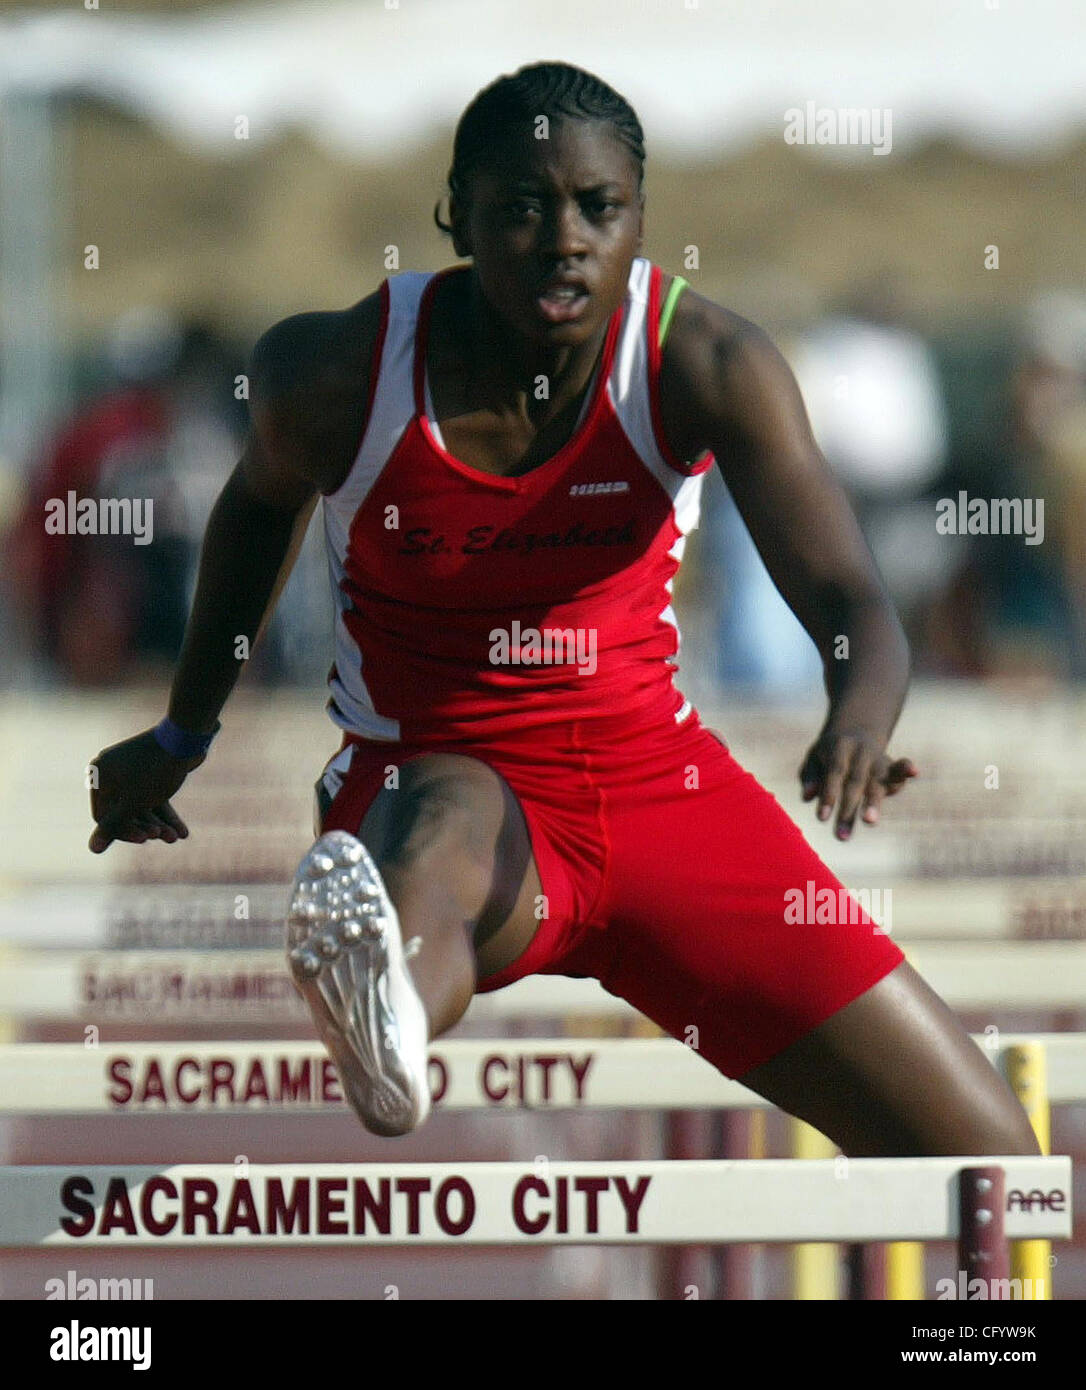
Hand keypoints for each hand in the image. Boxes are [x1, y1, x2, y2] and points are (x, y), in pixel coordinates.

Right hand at [88, 729, 205, 852]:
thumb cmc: (155, 770)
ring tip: (176, 837)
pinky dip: (166, 814)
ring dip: (160, 824)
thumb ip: (113, 826)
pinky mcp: (150, 770)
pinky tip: (181, 832)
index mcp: (99, 776)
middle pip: (124, 812)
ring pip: (142, 806)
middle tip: (166, 837)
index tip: (145, 839)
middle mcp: (111, 772)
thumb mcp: (133, 803)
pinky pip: (154, 797)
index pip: (103, 817)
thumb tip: (92, 849)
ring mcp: (131, 770)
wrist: (186, 736)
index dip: (123, 832)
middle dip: (147, 828)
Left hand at [798, 727, 916, 839]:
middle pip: (855, 781)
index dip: (828, 795)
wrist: (857, 731)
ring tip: (869, 822)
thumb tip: (807, 797)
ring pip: (877, 781)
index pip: (834, 774)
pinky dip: (907, 768)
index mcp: (839, 748)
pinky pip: (900, 768)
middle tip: (841, 836)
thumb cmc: (829, 754)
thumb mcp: (814, 759)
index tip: (822, 818)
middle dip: (848, 809)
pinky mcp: (891, 766)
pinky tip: (914, 771)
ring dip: (874, 802)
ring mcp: (878, 758)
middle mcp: (860, 752)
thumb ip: (809, 777)